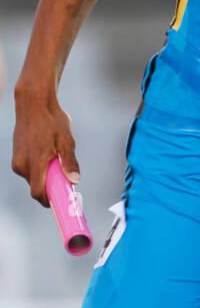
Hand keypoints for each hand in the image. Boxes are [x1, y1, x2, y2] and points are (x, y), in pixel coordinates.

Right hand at [12, 87, 79, 204]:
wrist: (33, 104)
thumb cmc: (52, 120)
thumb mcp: (67, 140)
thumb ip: (70, 162)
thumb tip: (75, 181)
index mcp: (35, 162)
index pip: (38, 193)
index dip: (50, 202)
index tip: (62, 204)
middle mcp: (22, 164)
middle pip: (37, 188)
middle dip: (51, 188)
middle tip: (65, 181)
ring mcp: (17, 161)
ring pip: (33, 180)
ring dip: (45, 177)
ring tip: (55, 160)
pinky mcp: (16, 158)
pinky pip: (29, 171)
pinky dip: (39, 170)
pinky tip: (47, 156)